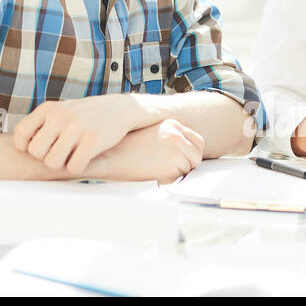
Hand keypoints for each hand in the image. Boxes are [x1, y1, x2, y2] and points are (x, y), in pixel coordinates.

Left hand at [13, 95, 143, 174]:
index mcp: (48, 109)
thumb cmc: (84, 115)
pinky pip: (73, 167)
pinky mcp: (93, 141)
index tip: (36, 150)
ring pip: (52, 162)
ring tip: (71, 155)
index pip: (21, 133)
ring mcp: (76, 128)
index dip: (24, 147)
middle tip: (58, 153)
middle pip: (36, 152)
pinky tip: (84, 158)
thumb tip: (19, 148)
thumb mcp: (60, 111)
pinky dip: (77, 168)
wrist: (119, 108)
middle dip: (45, 157)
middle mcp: (60, 116)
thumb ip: (40, 125)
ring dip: (61, 164)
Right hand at [83, 119, 203, 183]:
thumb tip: (182, 150)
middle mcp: (176, 134)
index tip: (184, 159)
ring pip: (190, 168)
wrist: (107, 156)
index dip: (192, 153)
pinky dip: (169, 181)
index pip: (198, 141)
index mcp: (171, 124)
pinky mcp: (173, 164)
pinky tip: (152, 174)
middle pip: (197, 155)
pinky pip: (179, 179)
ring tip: (155, 168)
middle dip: (188, 164)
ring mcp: (176, 148)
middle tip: (170, 168)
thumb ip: (167, 137)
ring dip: (177, 172)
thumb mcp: (148, 134)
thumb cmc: (123, 148)